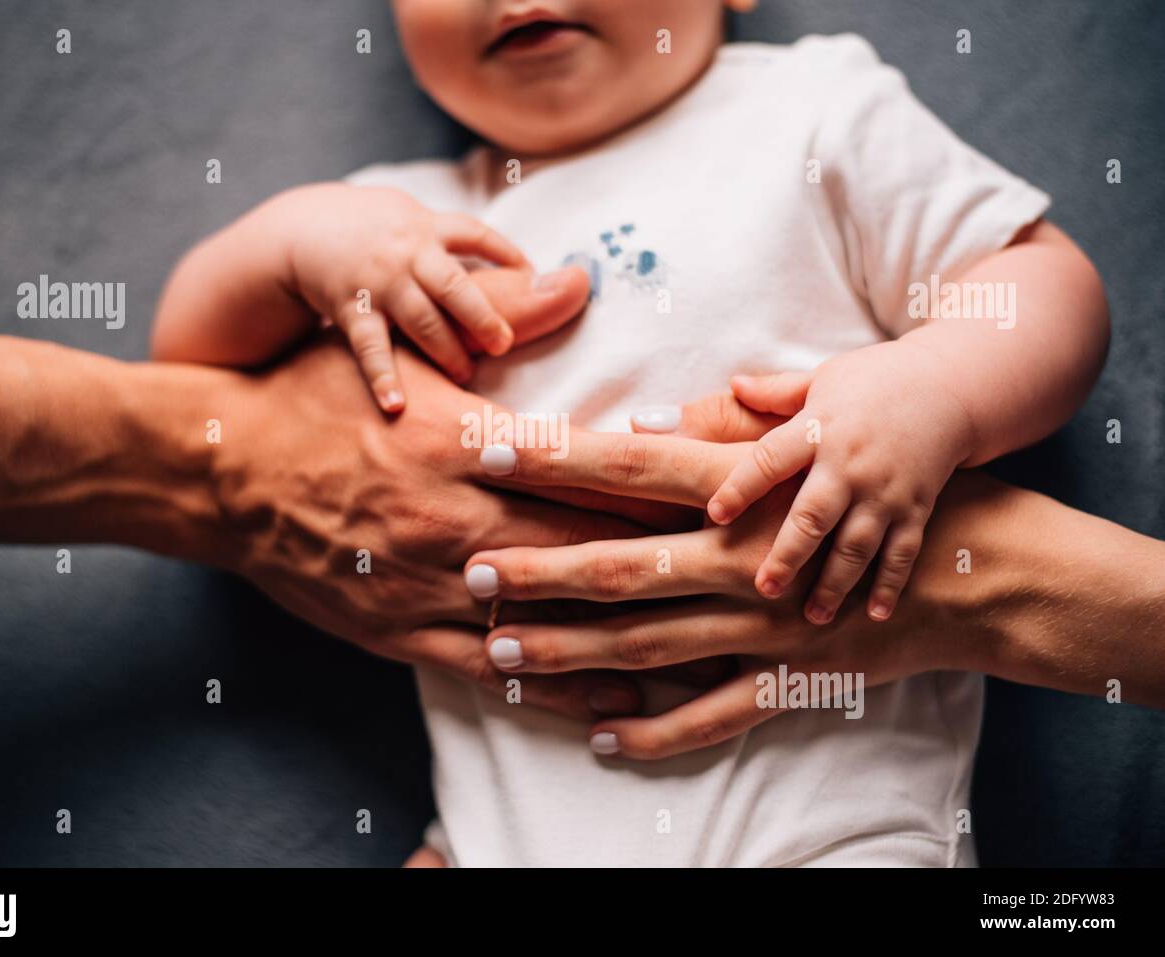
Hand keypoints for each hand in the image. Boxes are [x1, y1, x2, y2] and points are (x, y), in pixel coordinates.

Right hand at [285, 183, 532, 408]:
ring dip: (446, 350)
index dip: (506, 254)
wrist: (308, 228)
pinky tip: (396, 405)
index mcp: (428, 230)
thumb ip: (458, 244)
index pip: (476, 235)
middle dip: (482, 315)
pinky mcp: (353, 310)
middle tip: (504, 343)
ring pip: (420, 320)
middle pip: (454, 285)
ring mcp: (381, 284)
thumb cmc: (378, 231)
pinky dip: (382, 377)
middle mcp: (408, 255)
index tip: (532, 277)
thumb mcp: (415, 220)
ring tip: (466, 376)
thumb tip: (522, 273)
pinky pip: (371, 348)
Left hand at [457, 394, 990, 757]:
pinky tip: (602, 738)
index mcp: (745, 489)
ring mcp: (766, 625)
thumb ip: (724, 430)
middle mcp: (744, 557)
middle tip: (470, 574)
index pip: (632, 464)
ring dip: (572, 652)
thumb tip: (640, 424)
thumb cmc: (887, 486)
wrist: (978, 564)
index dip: (558, 458)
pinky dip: (659, 730)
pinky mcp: (793, 677)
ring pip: (650, 642)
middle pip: (622, 563)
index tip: (488, 450)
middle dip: (540, 569)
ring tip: (502, 656)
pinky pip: (715, 713)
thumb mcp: (815, 437)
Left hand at [706, 341, 975, 623]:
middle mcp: (851, 463)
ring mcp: (886, 490)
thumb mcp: (824, 378)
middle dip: (789, 553)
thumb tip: (733, 384)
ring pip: (857, 544)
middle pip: (815, 514)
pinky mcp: (916, 508)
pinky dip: (892, 584)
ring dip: (836, 583)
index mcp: (820, 429)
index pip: (772, 459)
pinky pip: (903, 551)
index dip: (741, 486)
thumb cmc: (874, 382)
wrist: (950, 386)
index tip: (714, 515)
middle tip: (764, 587)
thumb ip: (776, 392)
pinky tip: (877, 615)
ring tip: (813, 616)